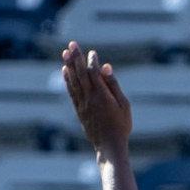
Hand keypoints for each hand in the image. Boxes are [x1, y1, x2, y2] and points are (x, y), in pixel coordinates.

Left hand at [60, 41, 132, 157]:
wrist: (109, 146)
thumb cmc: (121, 126)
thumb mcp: (123, 104)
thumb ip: (113, 85)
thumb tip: (106, 67)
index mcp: (102, 95)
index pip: (93, 73)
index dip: (91, 61)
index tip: (92, 53)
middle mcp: (90, 98)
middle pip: (80, 73)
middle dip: (76, 57)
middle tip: (72, 44)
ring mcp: (82, 104)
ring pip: (73, 81)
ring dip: (69, 66)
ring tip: (65, 53)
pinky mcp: (79, 110)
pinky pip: (71, 92)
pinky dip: (67, 80)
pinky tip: (65, 71)